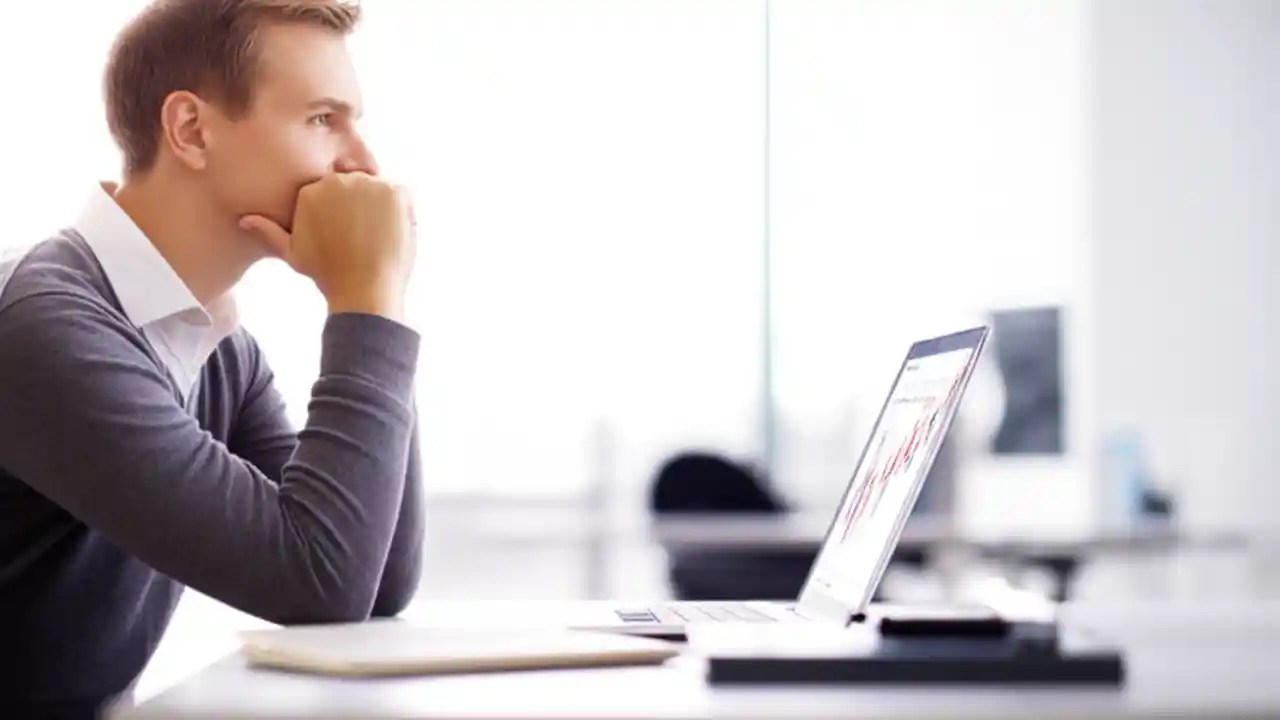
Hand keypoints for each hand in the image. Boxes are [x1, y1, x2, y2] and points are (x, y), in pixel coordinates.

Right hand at [240, 173, 416, 321]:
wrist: (364, 289)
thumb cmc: (327, 274)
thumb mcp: (293, 254)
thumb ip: (269, 232)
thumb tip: (244, 220)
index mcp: (311, 190)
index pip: (332, 189)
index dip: (342, 211)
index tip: (348, 233)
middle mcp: (339, 181)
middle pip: (354, 184)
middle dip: (360, 205)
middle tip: (364, 236)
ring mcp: (369, 184)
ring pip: (378, 189)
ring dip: (380, 207)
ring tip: (377, 237)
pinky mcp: (396, 192)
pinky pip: (401, 194)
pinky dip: (400, 210)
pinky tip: (392, 233)